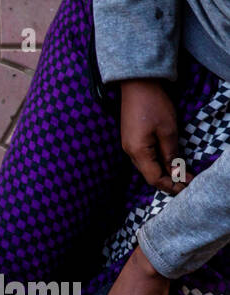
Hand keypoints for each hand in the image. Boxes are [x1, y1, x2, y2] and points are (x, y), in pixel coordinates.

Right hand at [120, 79, 185, 193]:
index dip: (170, 185)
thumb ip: (171, 153)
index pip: (154, 178)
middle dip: (168, 181)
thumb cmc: (153, 105)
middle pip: (149, 175)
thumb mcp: (168, 130)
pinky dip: (157, 163)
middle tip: (186, 182)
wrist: (137, 85)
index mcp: (138, 152)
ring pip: (147, 167)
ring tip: (180, 174)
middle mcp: (130, 153)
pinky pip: (144, 158)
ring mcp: (129, 146)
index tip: (186, 187)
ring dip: (163, 173)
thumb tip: (176, 172)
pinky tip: (167, 162)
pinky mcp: (132, 140)